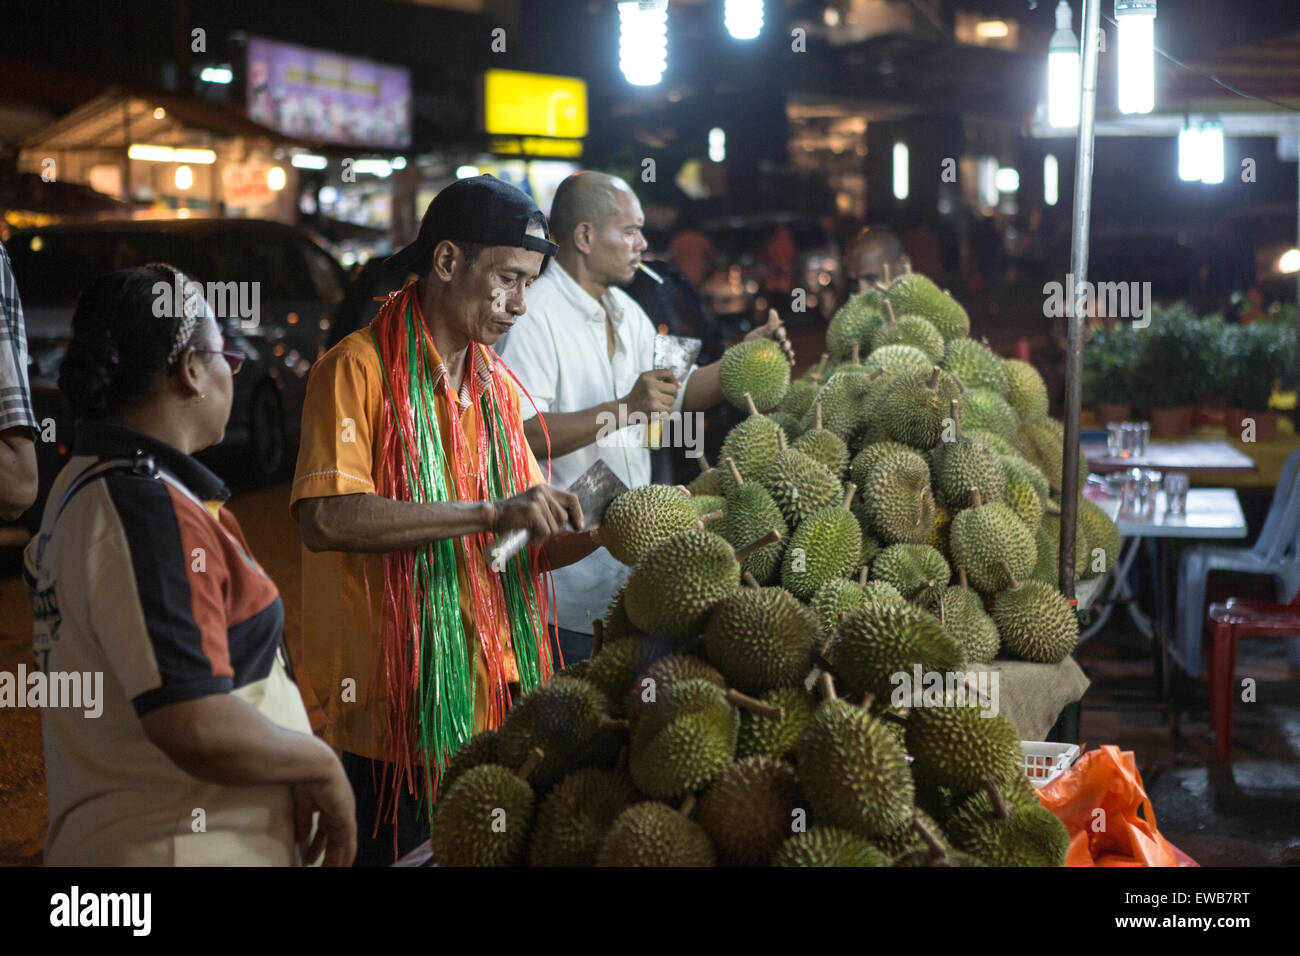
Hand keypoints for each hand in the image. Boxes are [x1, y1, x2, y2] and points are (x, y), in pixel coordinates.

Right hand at [292, 751, 356, 866]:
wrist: (314, 766)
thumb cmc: (304, 779)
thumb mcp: (302, 806)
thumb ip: (303, 822)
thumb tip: (299, 840)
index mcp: (327, 806)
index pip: (324, 831)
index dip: (318, 846)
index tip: (310, 859)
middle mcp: (338, 811)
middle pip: (333, 840)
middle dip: (327, 856)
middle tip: (321, 869)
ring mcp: (344, 815)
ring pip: (341, 844)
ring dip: (336, 859)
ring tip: (332, 871)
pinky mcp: (346, 818)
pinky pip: (348, 841)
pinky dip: (347, 854)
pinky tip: (345, 865)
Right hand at [492, 484, 583, 541]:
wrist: (492, 515)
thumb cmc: (514, 516)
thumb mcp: (535, 506)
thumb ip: (550, 510)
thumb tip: (572, 524)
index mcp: (546, 489)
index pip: (571, 499)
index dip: (577, 514)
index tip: (578, 526)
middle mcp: (543, 492)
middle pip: (563, 517)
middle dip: (555, 529)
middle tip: (540, 532)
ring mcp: (538, 500)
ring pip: (555, 526)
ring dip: (544, 535)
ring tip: (531, 533)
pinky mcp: (532, 511)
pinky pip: (545, 531)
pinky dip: (537, 538)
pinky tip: (528, 536)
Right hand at [622, 369, 678, 416]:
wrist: (626, 409)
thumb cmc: (639, 393)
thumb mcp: (645, 379)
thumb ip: (662, 377)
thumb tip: (680, 385)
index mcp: (647, 376)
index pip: (669, 372)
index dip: (672, 379)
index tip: (670, 384)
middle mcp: (650, 386)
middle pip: (674, 389)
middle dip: (671, 394)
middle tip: (663, 396)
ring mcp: (653, 398)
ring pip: (672, 401)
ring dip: (667, 404)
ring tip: (657, 403)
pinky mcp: (655, 410)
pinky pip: (668, 410)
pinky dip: (664, 411)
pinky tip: (655, 410)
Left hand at [744, 309, 795, 364]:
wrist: (746, 354)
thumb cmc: (754, 341)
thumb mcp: (761, 332)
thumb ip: (770, 324)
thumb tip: (772, 310)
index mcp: (775, 334)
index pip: (781, 332)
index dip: (781, 333)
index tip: (778, 335)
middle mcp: (779, 342)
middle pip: (786, 343)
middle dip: (787, 344)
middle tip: (784, 347)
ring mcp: (779, 352)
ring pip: (787, 352)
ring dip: (790, 353)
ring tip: (790, 355)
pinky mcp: (778, 360)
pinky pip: (785, 361)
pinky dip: (790, 362)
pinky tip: (791, 364)